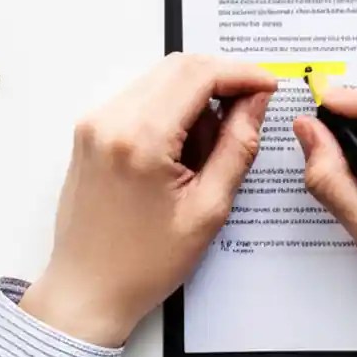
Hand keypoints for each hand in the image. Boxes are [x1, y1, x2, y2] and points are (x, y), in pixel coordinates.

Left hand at [19, 54, 277, 346]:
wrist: (87, 290)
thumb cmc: (143, 263)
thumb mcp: (208, 208)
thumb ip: (238, 146)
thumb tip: (257, 101)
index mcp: (140, 139)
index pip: (200, 75)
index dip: (243, 74)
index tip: (268, 86)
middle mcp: (110, 120)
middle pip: (179, 67)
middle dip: (222, 80)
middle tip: (248, 113)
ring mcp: (95, 122)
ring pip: (161, 78)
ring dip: (196, 97)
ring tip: (208, 150)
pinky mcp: (90, 130)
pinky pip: (141, 97)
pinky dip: (172, 108)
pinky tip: (183, 150)